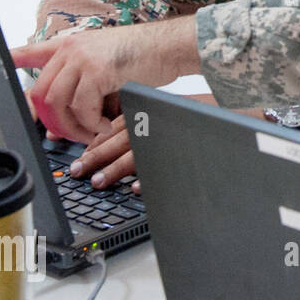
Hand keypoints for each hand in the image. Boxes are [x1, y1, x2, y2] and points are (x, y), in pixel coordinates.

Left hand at [10, 17, 201, 143]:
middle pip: (42, 91)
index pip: (30, 51)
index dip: (11, 60)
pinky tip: (103, 127)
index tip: (0, 65)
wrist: (169, 46)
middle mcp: (71, 49)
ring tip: (91, 134)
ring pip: (59, 103)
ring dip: (73, 126)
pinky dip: (91, 123)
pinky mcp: (97, 72)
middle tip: (69, 135)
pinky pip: (82, 107)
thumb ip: (85, 79)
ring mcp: (82, 59)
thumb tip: (70, 114)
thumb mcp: (106, 60)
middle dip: (53, 120)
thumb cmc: (144, 55)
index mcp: (71, 45)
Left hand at [68, 93, 223, 192]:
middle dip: (95, 159)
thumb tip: (112, 141)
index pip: (111, 131)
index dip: (93, 146)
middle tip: (78, 172)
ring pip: (134, 155)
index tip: (81, 159)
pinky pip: (162, 166)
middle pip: (117, 143)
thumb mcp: (158, 111)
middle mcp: (151, 123)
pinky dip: (149, 178)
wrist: (221, 114)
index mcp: (143, 113)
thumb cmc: (189, 113)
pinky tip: (138, 189)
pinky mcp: (179, 151)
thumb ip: (137, 123)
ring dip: (115, 169)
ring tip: (99, 182)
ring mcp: (164, 137)